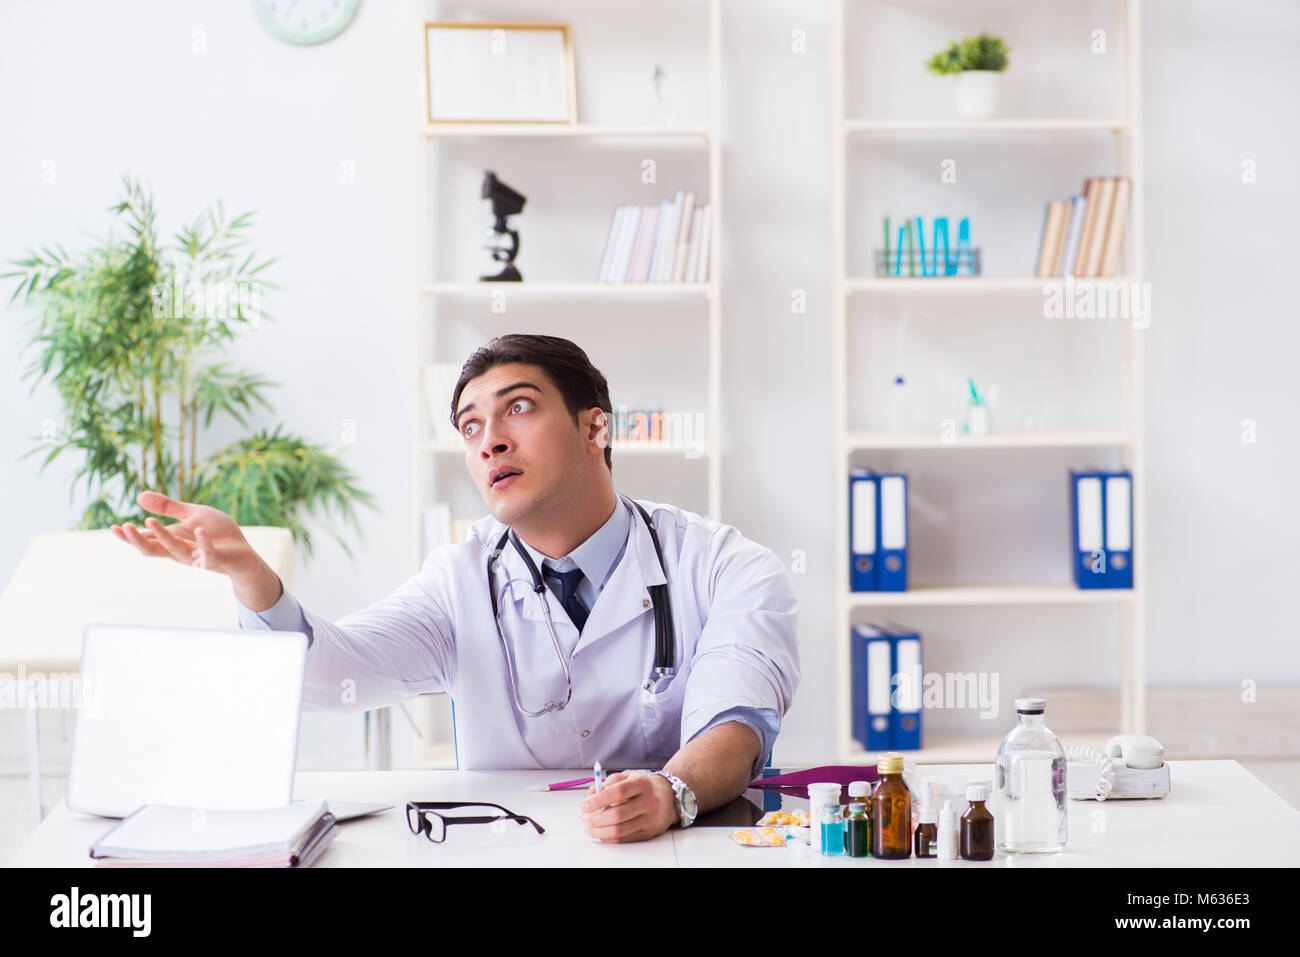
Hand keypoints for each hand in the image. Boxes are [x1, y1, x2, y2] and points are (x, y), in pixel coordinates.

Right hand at [110, 491, 281, 610]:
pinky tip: (199, 531)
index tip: (113, 527)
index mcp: (173, 541)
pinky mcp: (215, 560)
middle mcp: (180, 552)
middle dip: (137, 540)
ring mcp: (197, 558)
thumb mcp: (191, 515)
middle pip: (153, 550)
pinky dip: (203, 543)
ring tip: (149, 521)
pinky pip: (207, 554)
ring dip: (162, 536)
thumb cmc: (217, 534)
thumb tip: (139, 496)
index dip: (129, 536)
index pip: (146, 540)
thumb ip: (168, 507)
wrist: (243, 553)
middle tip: (123, 527)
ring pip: (175, 550)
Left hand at [579, 770, 677, 842]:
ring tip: (589, 827)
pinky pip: (624, 838)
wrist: (669, 797)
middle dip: (596, 818)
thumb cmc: (645, 786)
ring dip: (599, 830)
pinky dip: (608, 837)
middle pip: (617, 814)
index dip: (599, 800)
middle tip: (584, 817)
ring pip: (620, 830)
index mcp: (642, 784)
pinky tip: (600, 832)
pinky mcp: (648, 832)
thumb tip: (592, 793)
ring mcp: (650, 819)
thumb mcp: (629, 776)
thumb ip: (610, 782)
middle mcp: (649, 802)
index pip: (618, 792)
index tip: (584, 805)